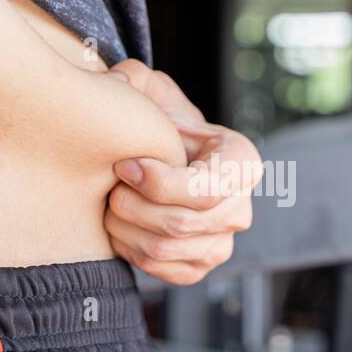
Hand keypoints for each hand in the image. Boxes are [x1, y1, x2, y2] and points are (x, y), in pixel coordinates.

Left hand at [105, 61, 259, 284]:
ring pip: (167, 249)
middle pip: (182, 223)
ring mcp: (223, 243)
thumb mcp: (152, 94)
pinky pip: (163, 270)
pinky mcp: (200, 267)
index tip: (125, 166)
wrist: (162, 164)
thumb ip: (133, 80)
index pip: (206, 188)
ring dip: (126, 229)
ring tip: (110, 207)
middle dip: (134, 206)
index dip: (159, 184)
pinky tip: (120, 229)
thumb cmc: (159, 128)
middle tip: (111, 188)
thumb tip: (115, 85)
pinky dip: (132, 252)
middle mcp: (241, 208)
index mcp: (242, 163)